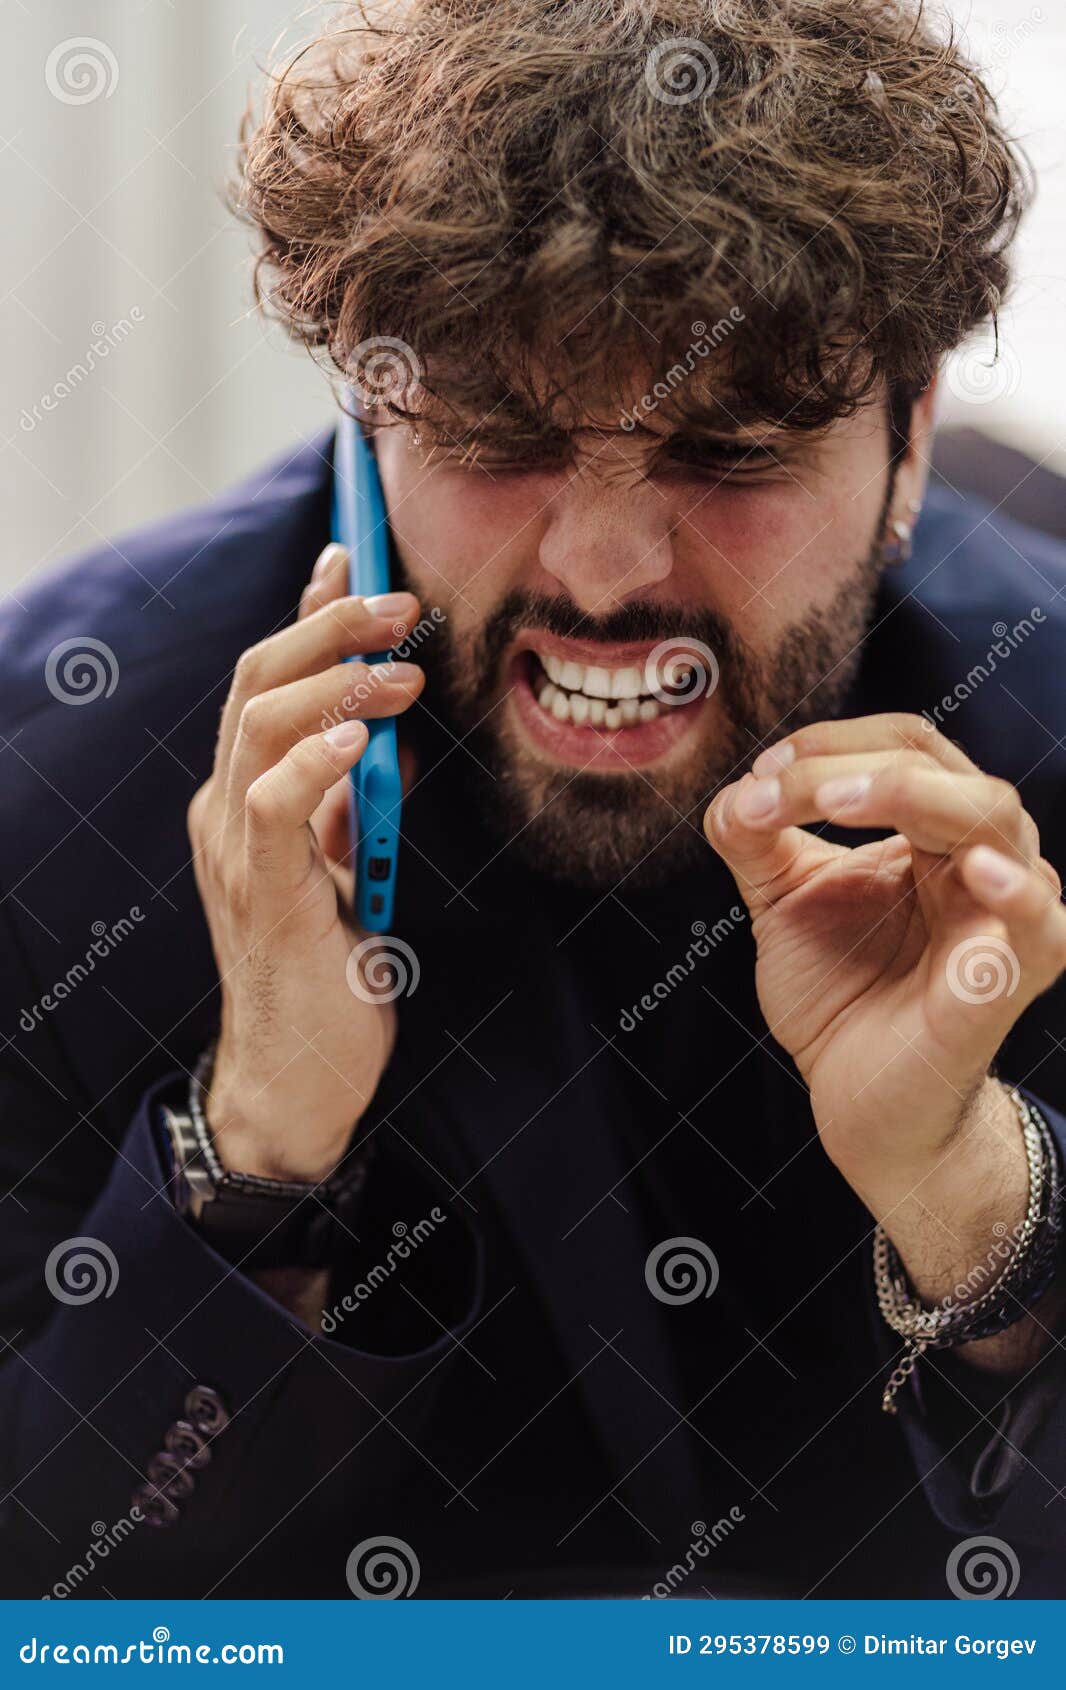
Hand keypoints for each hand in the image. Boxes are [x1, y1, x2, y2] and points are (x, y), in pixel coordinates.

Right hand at [186, 542, 423, 1182]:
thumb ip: (344, 804)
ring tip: (401, 666)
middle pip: (258, 680)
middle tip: (400, 601)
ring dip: (334, 679)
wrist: (297, 1076)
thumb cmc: (326, 972)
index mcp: (245, 796)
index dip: (306, 613)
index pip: (267, 679)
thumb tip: (381, 738)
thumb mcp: (342, 868)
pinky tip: (362, 737)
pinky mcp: (263, 892)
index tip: (350, 558)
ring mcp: (235, 849)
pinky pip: (274, 805)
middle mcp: (226, 809)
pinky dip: (314, 760)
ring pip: (260, 724)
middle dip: (328, 625)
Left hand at [703, 714, 1065, 1263]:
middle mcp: (978, 854)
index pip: (902, 746)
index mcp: (931, 828)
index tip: (761, 773)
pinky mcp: (1010, 978)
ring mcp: (1002, 912)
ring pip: (993, 815)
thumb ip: (754, 841)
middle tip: (778, 785)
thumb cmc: (840, 995)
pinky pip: (1042, 923)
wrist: (858, 1101)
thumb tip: (733, 793)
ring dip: (910, 793)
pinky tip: (975, 873)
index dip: (830, 742)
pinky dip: (1016, 891)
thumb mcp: (784, 902)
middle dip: (850, 762)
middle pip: (939, 765)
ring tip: (833, 802)